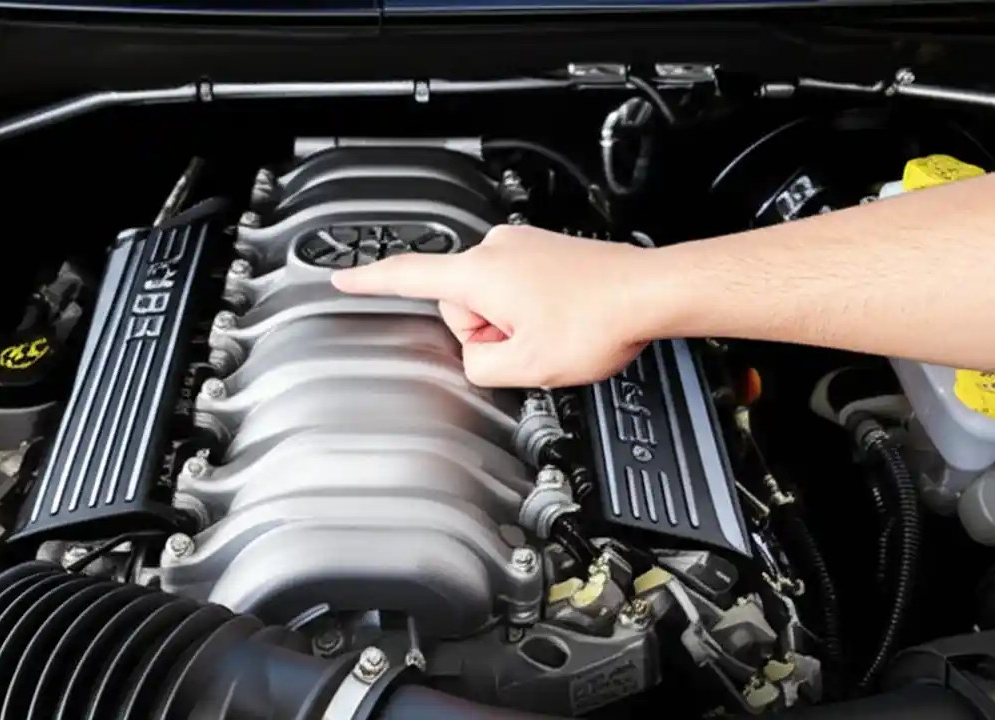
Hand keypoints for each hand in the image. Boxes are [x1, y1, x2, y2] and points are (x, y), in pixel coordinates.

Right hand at [331, 224, 672, 386]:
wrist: (651, 293)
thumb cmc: (599, 319)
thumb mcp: (528, 366)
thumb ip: (482, 367)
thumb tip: (480, 357)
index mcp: (480, 274)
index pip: (409, 277)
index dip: (370, 282)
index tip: (344, 280)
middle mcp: (496, 251)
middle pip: (461, 305)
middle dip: (488, 333)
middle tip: (531, 344)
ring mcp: (523, 247)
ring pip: (492, 300)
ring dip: (514, 324)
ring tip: (555, 331)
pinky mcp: (544, 251)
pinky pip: (518, 289)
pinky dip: (533, 310)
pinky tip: (564, 319)